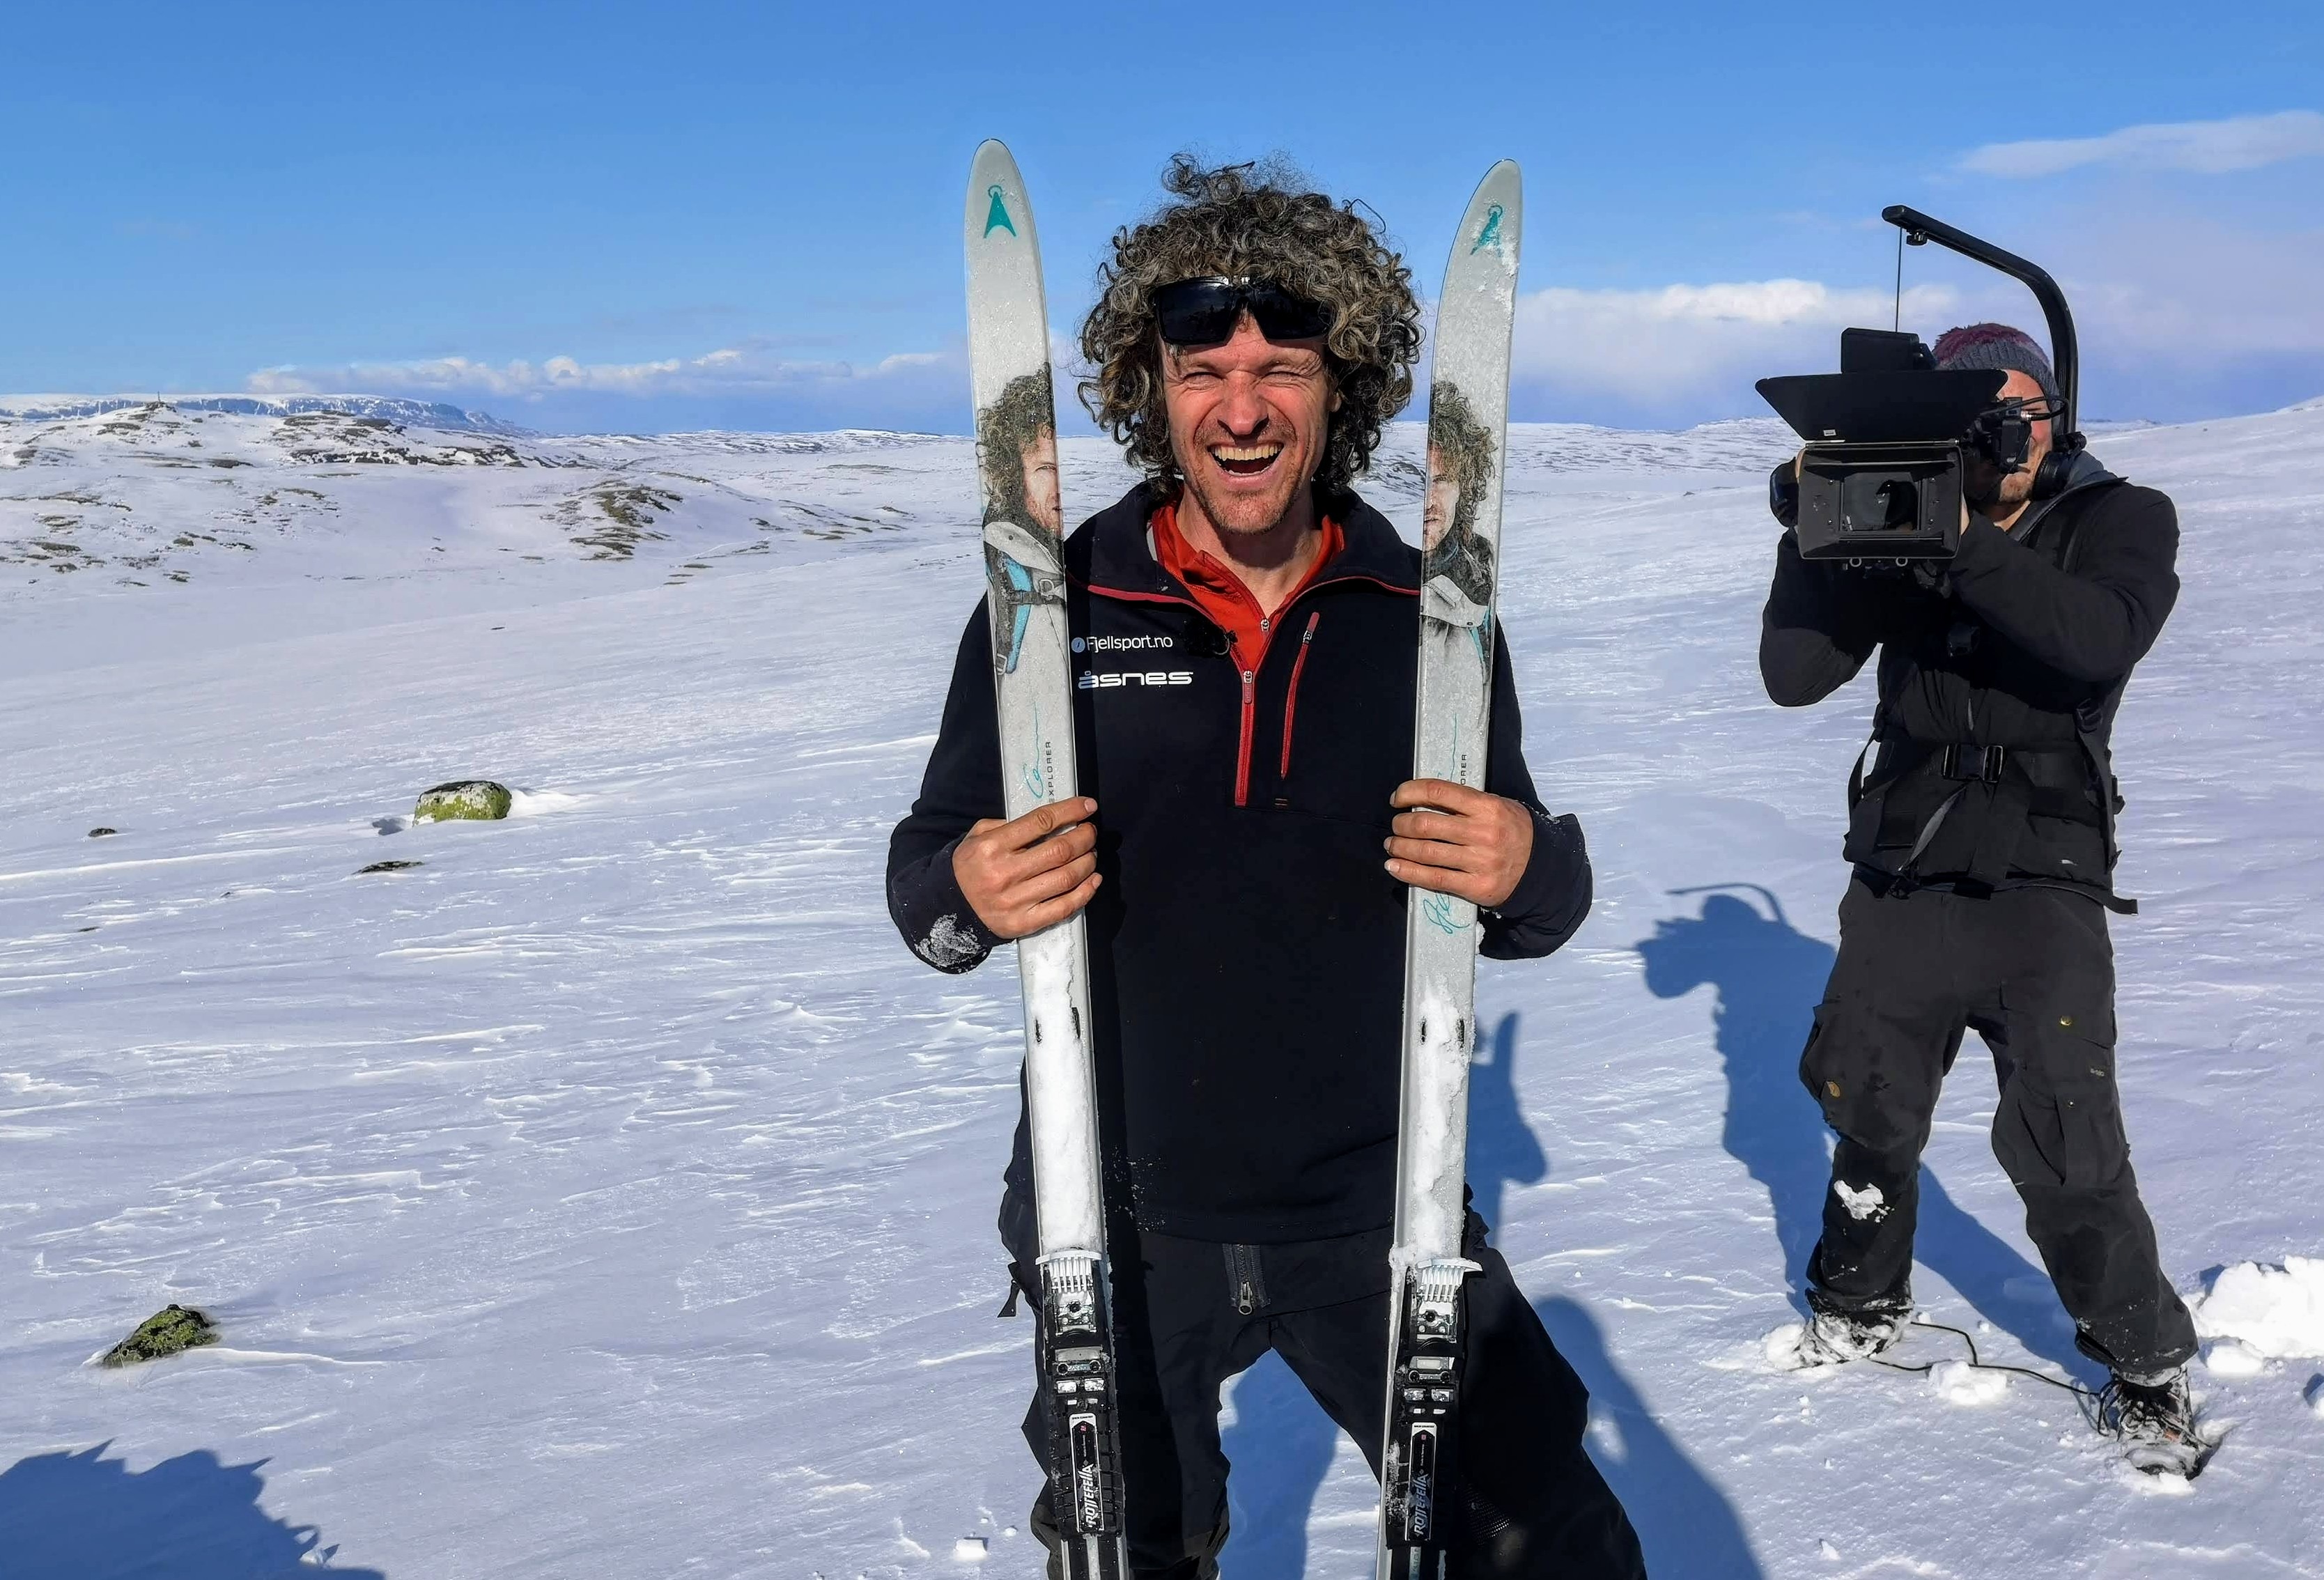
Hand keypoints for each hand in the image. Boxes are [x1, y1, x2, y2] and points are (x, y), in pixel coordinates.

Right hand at [953, 797, 1100, 938]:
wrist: (948, 907)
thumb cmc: (968, 866)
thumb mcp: (977, 836)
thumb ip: (1008, 825)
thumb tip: (1049, 821)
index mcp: (992, 846)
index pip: (1041, 822)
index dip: (1070, 811)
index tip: (1088, 806)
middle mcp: (1004, 873)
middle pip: (1059, 850)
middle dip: (1084, 837)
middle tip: (1090, 832)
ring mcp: (1015, 901)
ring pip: (1066, 878)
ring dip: (1087, 863)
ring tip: (1091, 854)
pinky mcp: (1024, 922)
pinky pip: (1063, 907)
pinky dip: (1085, 893)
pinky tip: (1094, 880)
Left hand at [1384, 780, 1533, 908]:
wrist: (1543, 869)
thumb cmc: (1515, 832)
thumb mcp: (1498, 806)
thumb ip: (1465, 803)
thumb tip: (1423, 800)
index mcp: (1487, 806)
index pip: (1438, 791)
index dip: (1410, 792)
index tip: (1397, 799)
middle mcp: (1483, 832)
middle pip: (1425, 824)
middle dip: (1401, 824)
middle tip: (1395, 826)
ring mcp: (1479, 861)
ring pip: (1426, 852)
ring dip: (1400, 848)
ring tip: (1392, 845)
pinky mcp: (1476, 886)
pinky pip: (1435, 879)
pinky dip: (1409, 872)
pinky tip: (1395, 867)